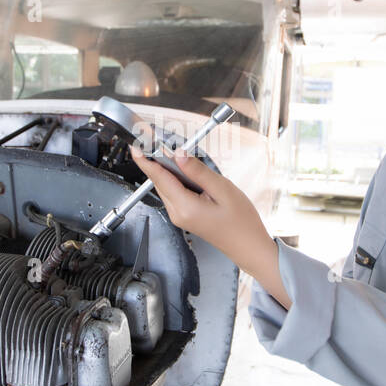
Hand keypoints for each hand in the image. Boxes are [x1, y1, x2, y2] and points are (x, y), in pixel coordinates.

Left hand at [129, 144, 290, 308]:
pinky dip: (177, 179)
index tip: (137, 145)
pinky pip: (174, 193)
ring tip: (176, 154)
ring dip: (168, 169)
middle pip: (160, 181)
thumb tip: (179, 154)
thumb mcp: (223, 190)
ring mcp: (179, 216)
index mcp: (185, 208)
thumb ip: (198, 171)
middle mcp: (177, 214)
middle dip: (157, 160)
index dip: (146, 159)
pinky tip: (187, 172)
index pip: (159, 178)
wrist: (248, 245)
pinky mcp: (184, 216)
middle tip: (156, 140)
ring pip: (167, 186)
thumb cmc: (241, 222)